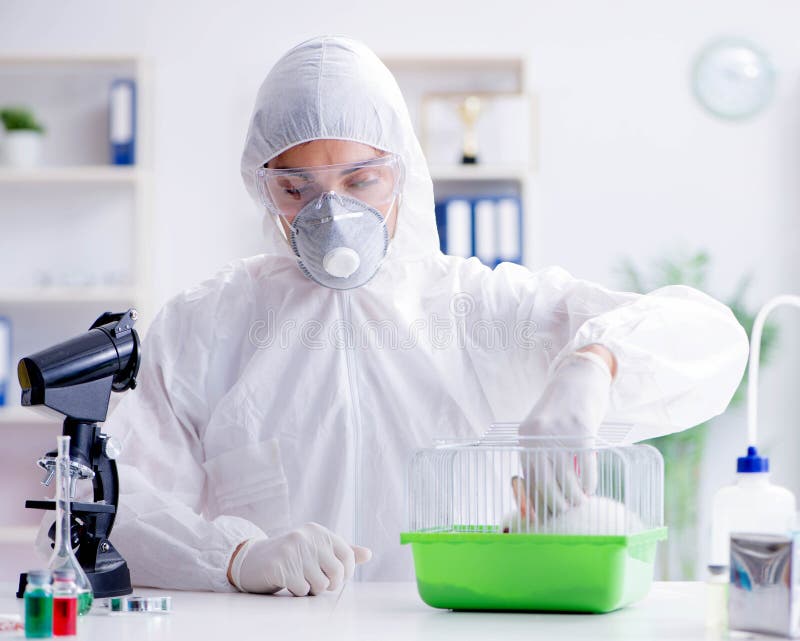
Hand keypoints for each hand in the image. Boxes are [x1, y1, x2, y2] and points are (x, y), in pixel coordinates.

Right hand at [229, 522, 371, 595]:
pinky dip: (298, 591)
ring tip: (302, 580)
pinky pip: (302, 589)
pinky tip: (289, 582)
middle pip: (336, 571)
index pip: (348, 554)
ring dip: (312, 589)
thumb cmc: (292, 557)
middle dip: (330, 584)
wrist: (253, 560)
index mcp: (319, 532)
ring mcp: (293, 550)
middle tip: (318, 583)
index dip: (346, 572)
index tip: (336, 578)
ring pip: (320, 583)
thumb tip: (368, 554)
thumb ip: (341, 552)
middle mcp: (307, 537)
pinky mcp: (280, 565)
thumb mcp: (316, 550)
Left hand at [517, 348, 613, 517]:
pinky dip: (589, 484)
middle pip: (547, 484)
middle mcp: (540, 436)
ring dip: (575, 498)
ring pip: (567, 481)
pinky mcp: (584, 432)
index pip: (529, 479)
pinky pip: (586, 469)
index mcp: (525, 437)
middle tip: (565, 511)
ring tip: (580, 502)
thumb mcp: (541, 430)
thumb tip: (538, 497)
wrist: (578, 379)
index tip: (545, 515)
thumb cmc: (560, 410)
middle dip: (557, 504)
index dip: (537, 502)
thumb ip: (538, 455)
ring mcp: (562, 434)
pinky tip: (589, 489)